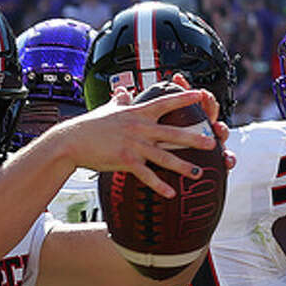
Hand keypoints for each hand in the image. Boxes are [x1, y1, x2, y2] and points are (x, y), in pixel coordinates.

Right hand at [52, 85, 225, 199]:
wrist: (72, 140)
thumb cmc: (90, 125)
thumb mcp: (108, 109)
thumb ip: (119, 101)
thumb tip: (121, 91)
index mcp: (137, 112)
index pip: (166, 102)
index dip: (185, 98)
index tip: (202, 95)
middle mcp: (139, 128)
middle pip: (173, 133)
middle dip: (195, 138)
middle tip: (214, 142)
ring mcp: (133, 145)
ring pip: (164, 157)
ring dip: (183, 166)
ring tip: (199, 172)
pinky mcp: (125, 161)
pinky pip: (146, 175)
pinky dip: (159, 185)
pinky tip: (170, 193)